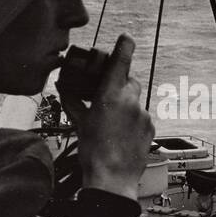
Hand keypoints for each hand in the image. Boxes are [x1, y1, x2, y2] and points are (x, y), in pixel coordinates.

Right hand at [60, 35, 154, 201]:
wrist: (112, 178)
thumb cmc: (94, 153)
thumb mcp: (79, 123)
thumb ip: (73, 101)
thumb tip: (64, 88)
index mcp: (111, 95)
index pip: (122, 60)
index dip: (124, 46)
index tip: (126, 38)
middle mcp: (130, 100)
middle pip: (129, 80)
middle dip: (119, 84)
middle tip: (106, 97)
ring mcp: (143, 114)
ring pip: (134, 100)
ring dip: (125, 105)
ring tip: (112, 124)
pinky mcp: (150, 127)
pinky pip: (141, 116)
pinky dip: (132, 120)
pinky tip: (122, 134)